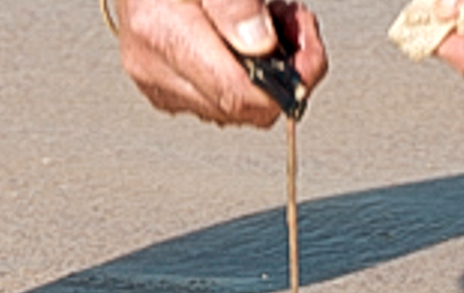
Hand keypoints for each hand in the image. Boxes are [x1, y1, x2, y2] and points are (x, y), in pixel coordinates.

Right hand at [117, 0, 326, 126]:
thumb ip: (234, 2)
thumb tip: (261, 45)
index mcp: (161, 31)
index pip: (238, 93)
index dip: (287, 81)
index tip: (309, 53)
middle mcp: (154, 67)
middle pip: (243, 109)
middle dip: (282, 72)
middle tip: (293, 25)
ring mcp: (159, 83)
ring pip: (236, 110)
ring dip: (266, 73)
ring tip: (271, 24)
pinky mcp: (166, 90)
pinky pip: (220, 102)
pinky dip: (245, 76)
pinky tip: (248, 43)